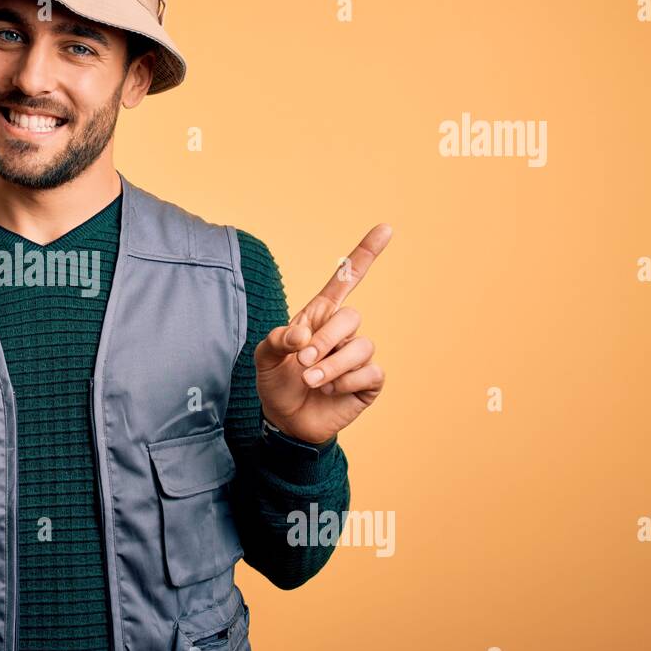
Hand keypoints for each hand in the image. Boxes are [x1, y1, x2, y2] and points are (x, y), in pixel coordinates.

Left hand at [253, 224, 391, 444]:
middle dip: (325, 339)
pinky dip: (346, 382)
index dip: (364, 255)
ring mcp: (357, 356)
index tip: (386, 228)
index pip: (346, 281)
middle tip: (302, 362)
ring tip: (310, 380)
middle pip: (351, 317)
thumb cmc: (276, 383)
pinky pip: (370, 371)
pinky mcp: (368, 381)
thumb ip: (278, 339)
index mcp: (319, 317)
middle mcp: (342, 333)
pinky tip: (330, 391)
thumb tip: (303, 336)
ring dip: (332, 366)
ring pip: (361, 346)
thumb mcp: (265, 358)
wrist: (285, 422)